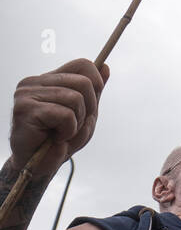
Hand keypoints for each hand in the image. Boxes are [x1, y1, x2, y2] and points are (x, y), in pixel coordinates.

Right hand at [10, 59, 108, 177]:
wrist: (38, 165)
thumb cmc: (60, 139)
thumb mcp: (85, 112)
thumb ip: (94, 91)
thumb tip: (106, 67)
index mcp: (47, 79)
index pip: (82, 64)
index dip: (96, 83)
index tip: (92, 105)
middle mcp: (34, 82)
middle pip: (84, 82)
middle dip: (89, 108)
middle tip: (74, 125)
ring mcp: (26, 94)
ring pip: (75, 98)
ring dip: (77, 122)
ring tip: (62, 132)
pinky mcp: (25, 109)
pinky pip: (65, 114)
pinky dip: (68, 130)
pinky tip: (55, 138)